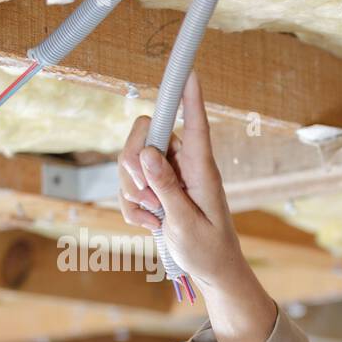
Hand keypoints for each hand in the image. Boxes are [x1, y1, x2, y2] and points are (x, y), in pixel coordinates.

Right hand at [117, 71, 249, 291]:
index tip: (188, 69)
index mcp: (201, 170)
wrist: (213, 272)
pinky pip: (127, 186)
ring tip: (156, 218)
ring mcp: (168, 176)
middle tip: (149, 199)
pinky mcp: (156, 188)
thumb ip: (167, 188)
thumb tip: (149, 152)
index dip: (190, 98)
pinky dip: (132, 207)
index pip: (196, 125)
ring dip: (133, 194)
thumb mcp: (187, 223)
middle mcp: (184, 165)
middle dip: (133, 167)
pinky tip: (151, 224)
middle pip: (144, 136)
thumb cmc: (209, 250)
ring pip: (129, 162)